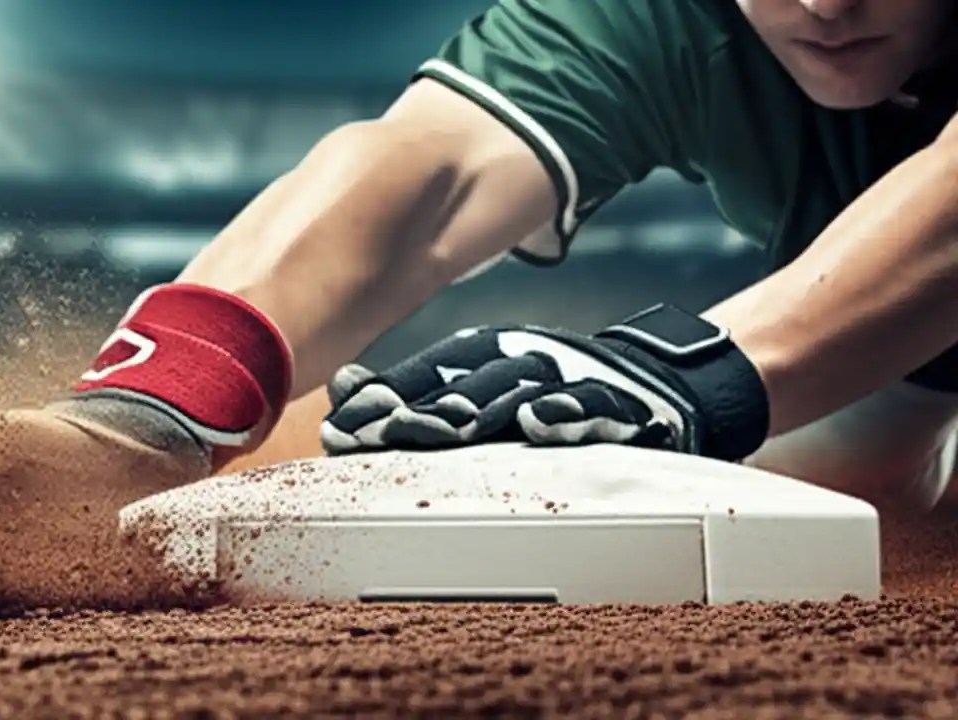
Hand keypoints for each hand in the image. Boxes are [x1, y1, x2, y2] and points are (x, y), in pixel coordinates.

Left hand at [321, 305, 769, 460]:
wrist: (660, 382)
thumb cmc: (553, 391)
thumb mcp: (482, 387)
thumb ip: (418, 390)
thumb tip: (340, 388)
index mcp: (486, 359)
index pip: (426, 378)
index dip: (383, 401)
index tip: (340, 426)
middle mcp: (522, 365)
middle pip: (463, 387)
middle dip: (418, 410)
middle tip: (376, 434)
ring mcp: (570, 383)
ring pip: (520, 395)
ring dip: (479, 411)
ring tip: (443, 430)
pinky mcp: (621, 405)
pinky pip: (595, 408)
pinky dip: (568, 414)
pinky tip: (542, 424)